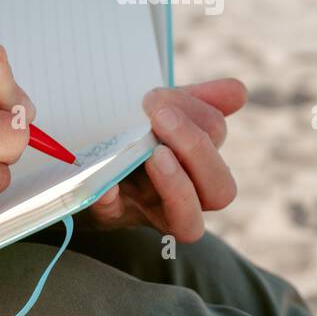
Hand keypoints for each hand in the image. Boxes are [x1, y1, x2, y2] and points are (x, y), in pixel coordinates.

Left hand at [80, 79, 246, 242]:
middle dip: (198, 151)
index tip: (165, 99)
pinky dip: (110, 197)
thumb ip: (198, 103)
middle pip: (220, 193)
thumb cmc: (131, 133)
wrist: (77, 155)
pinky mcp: (105, 217)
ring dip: (177, 185)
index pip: (222, 161)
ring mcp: (145, 212)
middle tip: (163, 116)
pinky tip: (106, 181)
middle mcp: (180, 199)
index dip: (202, 128)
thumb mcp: (165, 113)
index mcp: (197, 172)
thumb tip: (239, 91)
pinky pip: (112, 214)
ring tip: (154, 154)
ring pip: (189, 224)